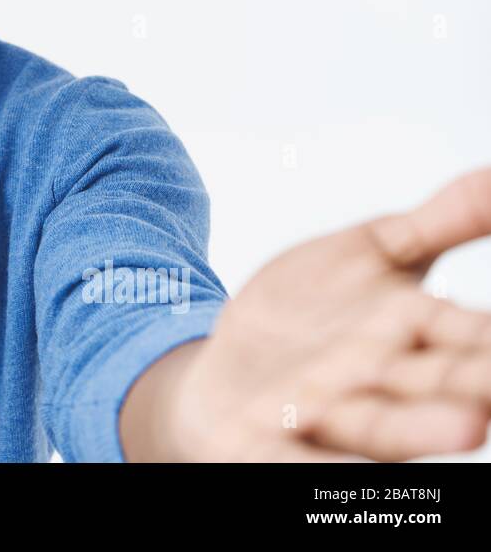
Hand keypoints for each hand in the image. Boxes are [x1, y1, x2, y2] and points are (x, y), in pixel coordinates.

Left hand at [165, 166, 490, 460]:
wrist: (223, 367)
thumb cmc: (312, 318)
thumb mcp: (372, 255)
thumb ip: (439, 225)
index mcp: (415, 336)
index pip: (471, 336)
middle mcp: (381, 385)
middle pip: (437, 387)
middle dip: (476, 385)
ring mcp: (327, 418)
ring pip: (380, 427)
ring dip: (418, 428)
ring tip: (470, 426)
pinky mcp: (271, 444)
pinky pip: (296, 460)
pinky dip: (317, 464)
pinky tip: (333, 452)